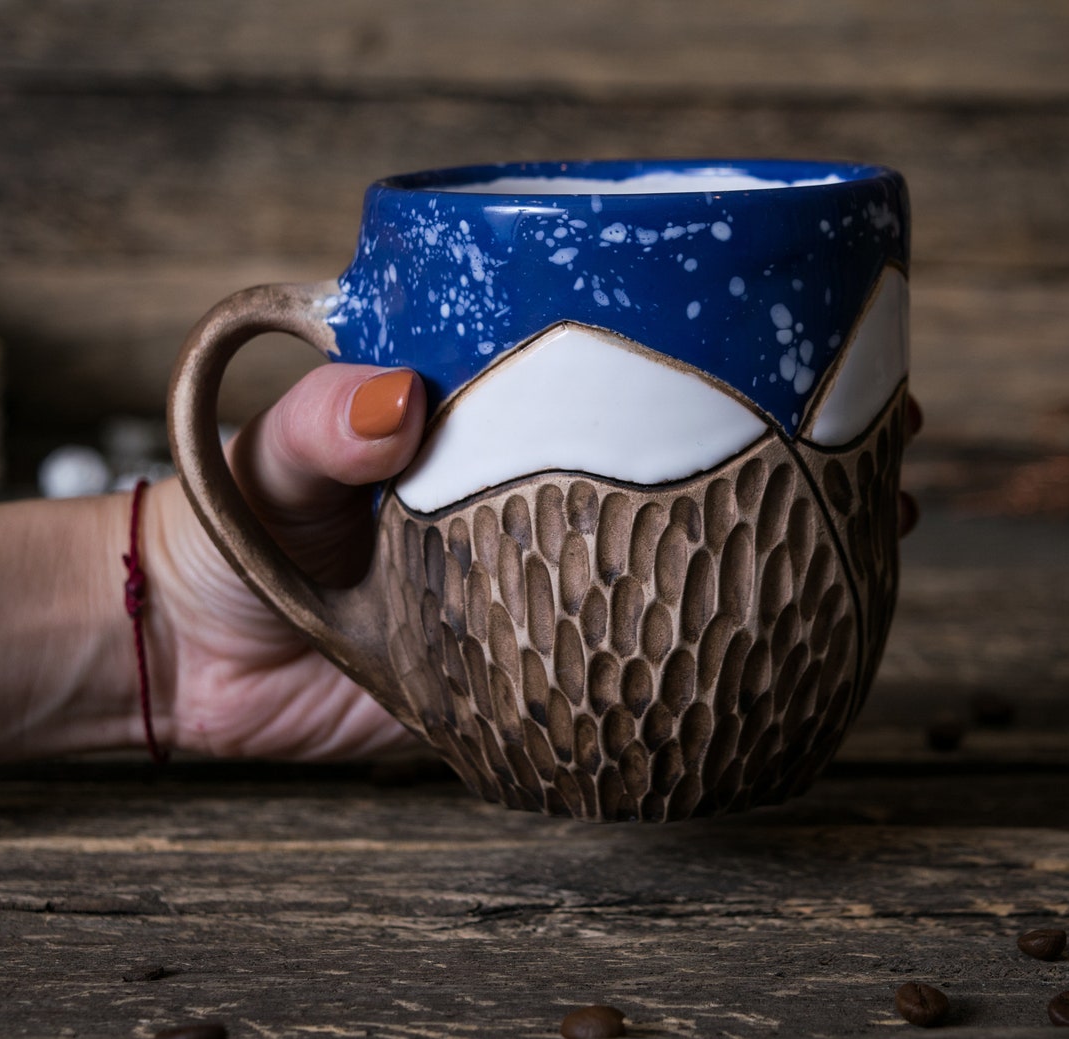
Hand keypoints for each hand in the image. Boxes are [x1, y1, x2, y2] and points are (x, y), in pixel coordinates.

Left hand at [142, 379, 921, 763]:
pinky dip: (711, 653)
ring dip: (782, 541)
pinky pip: (639, 658)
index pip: (625, 363)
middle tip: (886, 433)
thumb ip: (315, 425)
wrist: (182, 664)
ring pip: (687, 552)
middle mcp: (539, 487)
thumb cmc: (222, 529)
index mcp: (492, 413)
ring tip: (877, 522)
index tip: (817, 339)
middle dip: (794, 441)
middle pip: (688, 453)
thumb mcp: (264, 456)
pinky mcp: (534, 670)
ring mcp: (548, 577)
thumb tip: (397, 403)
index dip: (725, 351)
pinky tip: (786, 643)